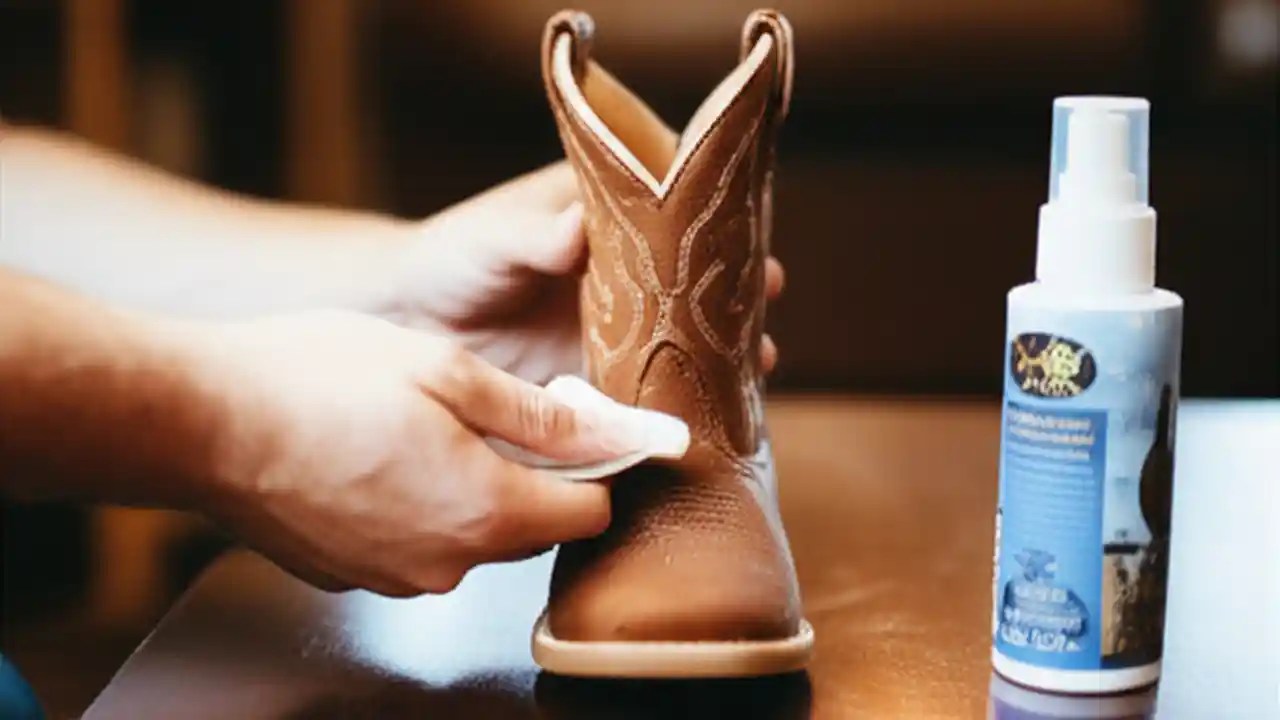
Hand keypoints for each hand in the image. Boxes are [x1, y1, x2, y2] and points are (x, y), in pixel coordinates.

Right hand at [200, 310, 644, 595]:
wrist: (199, 419)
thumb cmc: (319, 378)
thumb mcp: (447, 370)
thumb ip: (543, 415)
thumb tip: (620, 435)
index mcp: (488, 512)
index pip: (593, 514)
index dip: (597, 464)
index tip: (574, 421)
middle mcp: (448, 564)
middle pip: (534, 527)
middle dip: (533, 473)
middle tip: (491, 408)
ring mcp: (394, 579)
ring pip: (472, 535)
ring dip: (470, 487)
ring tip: (421, 423)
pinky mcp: (350, 575)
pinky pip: (416, 543)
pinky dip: (416, 505)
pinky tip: (378, 453)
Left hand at [377, 163, 784, 383]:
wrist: (408, 322)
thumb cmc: (450, 259)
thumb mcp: (490, 240)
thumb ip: (532, 237)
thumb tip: (577, 228)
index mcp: (605, 224)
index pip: (676, 225)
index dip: (718, 239)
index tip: (756, 254)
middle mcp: (623, 279)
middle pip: (693, 288)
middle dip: (735, 303)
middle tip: (766, 317)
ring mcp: (614, 333)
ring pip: (679, 344)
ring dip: (717, 358)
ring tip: (756, 370)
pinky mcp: (595, 383)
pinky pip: (643, 395)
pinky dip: (673, 407)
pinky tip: (707, 420)